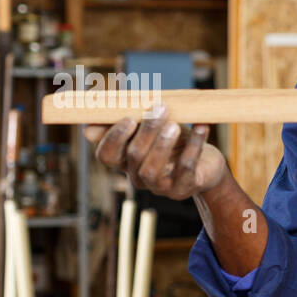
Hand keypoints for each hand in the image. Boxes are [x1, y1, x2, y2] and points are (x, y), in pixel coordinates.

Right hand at [84, 104, 226, 199]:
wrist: (208, 165)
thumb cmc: (176, 142)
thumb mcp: (153, 129)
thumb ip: (128, 122)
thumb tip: (88, 130)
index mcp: (126, 160)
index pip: (107, 156)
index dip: (114, 138)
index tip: (130, 118)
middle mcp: (139, 176)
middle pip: (133, 156)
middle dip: (146, 131)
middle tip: (159, 109)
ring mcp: (160, 186)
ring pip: (152, 169)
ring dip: (162, 144)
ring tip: (174, 125)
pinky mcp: (183, 188)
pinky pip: (185, 169)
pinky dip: (194, 146)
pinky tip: (201, 128)